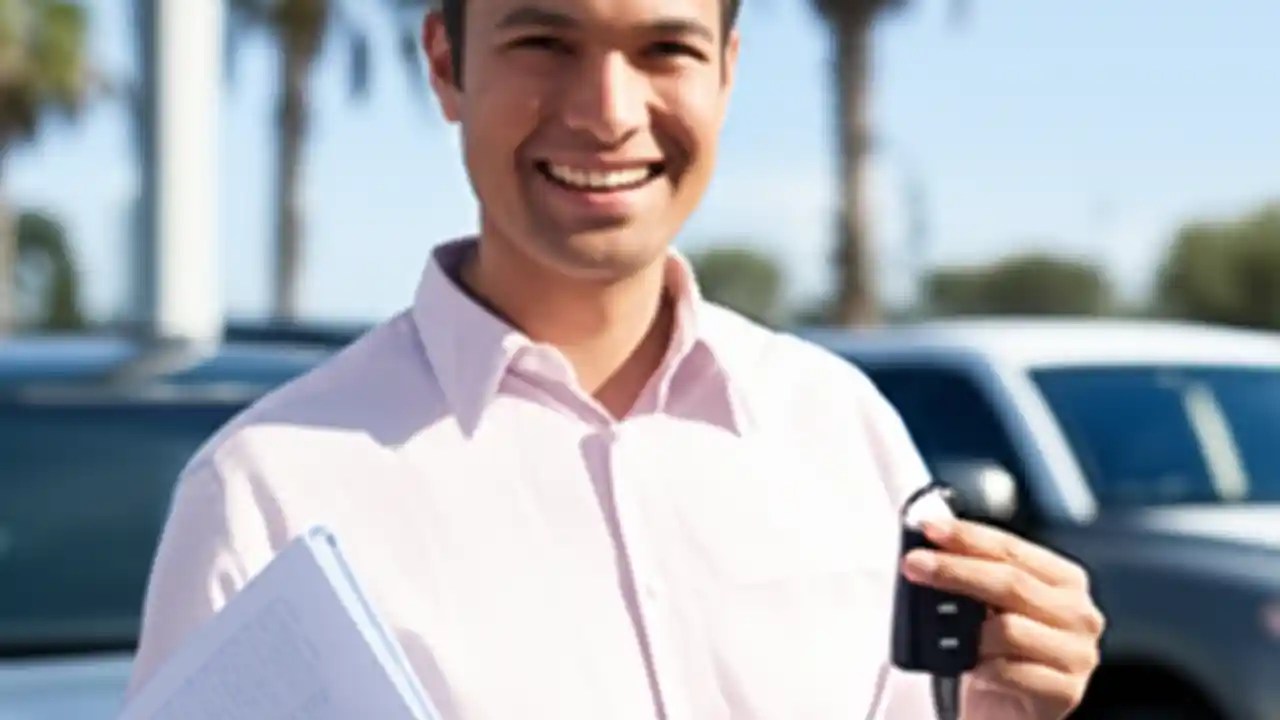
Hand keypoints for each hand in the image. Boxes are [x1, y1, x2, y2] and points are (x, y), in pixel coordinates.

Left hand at [902, 518, 1105, 719]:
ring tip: (949, 639)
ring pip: (1008, 629)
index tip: (929, 529)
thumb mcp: (988, 604)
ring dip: (969, 634)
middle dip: (955, 570)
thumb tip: (927, 548)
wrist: (1011, 711)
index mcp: (1064, 579)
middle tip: (914, 566)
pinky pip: (1008, 671)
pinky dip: (981, 668)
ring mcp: (1077, 654)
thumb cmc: (997, 651)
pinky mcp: (1065, 691)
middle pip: (1010, 583)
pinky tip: (972, 668)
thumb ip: (972, 574)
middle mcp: (1078, 613)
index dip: (967, 537)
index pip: (1011, 548)